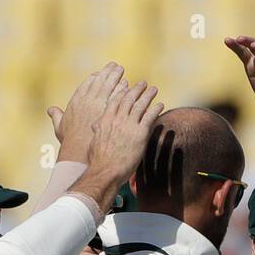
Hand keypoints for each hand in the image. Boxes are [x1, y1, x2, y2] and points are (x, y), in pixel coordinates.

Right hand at [49, 62, 125, 161]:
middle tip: (116, 66)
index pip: (87, 84)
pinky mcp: (111, 112)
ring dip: (117, 77)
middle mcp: (88, 100)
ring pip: (110, 86)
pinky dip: (123, 89)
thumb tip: (50, 109)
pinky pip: (118, 97)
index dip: (95, 77)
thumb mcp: (61, 128)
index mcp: (77, 101)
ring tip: (122, 72)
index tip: (100, 73)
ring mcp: (100, 105)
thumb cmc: (70, 143)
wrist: (80, 153)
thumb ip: (57, 117)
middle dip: (108, 73)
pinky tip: (128, 86)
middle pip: (100, 81)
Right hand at [72, 80, 163, 211]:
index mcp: (105, 120)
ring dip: (148, 96)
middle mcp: (117, 119)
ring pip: (140, 105)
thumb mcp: (94, 141)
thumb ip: (98, 131)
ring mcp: (128, 125)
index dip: (122, 92)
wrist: (106, 170)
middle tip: (143, 84)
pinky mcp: (140, 133)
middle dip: (136, 90)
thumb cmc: (98, 160)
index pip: (115, 101)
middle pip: (128, 99)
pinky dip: (155, 109)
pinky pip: (149, 117)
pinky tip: (160, 105)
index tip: (127, 86)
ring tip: (154, 90)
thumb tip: (96, 128)